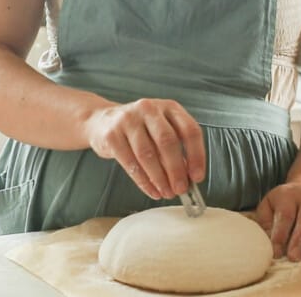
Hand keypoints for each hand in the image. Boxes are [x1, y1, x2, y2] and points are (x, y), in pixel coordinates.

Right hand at [85, 98, 204, 199]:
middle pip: (168, 141)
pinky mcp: (112, 135)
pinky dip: (143, 181)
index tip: (197, 176)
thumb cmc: (140, 129)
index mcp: (169, 107)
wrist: (103, 121)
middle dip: (176, 170)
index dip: (196, 155)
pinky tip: (151, 190)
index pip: (189, 130)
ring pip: (147, 154)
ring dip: (159, 178)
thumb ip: (177, 149)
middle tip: (181, 189)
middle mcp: (149, 109)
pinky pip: (130, 162)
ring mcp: (128, 120)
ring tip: (166, 192)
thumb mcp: (161, 130)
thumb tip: (189, 177)